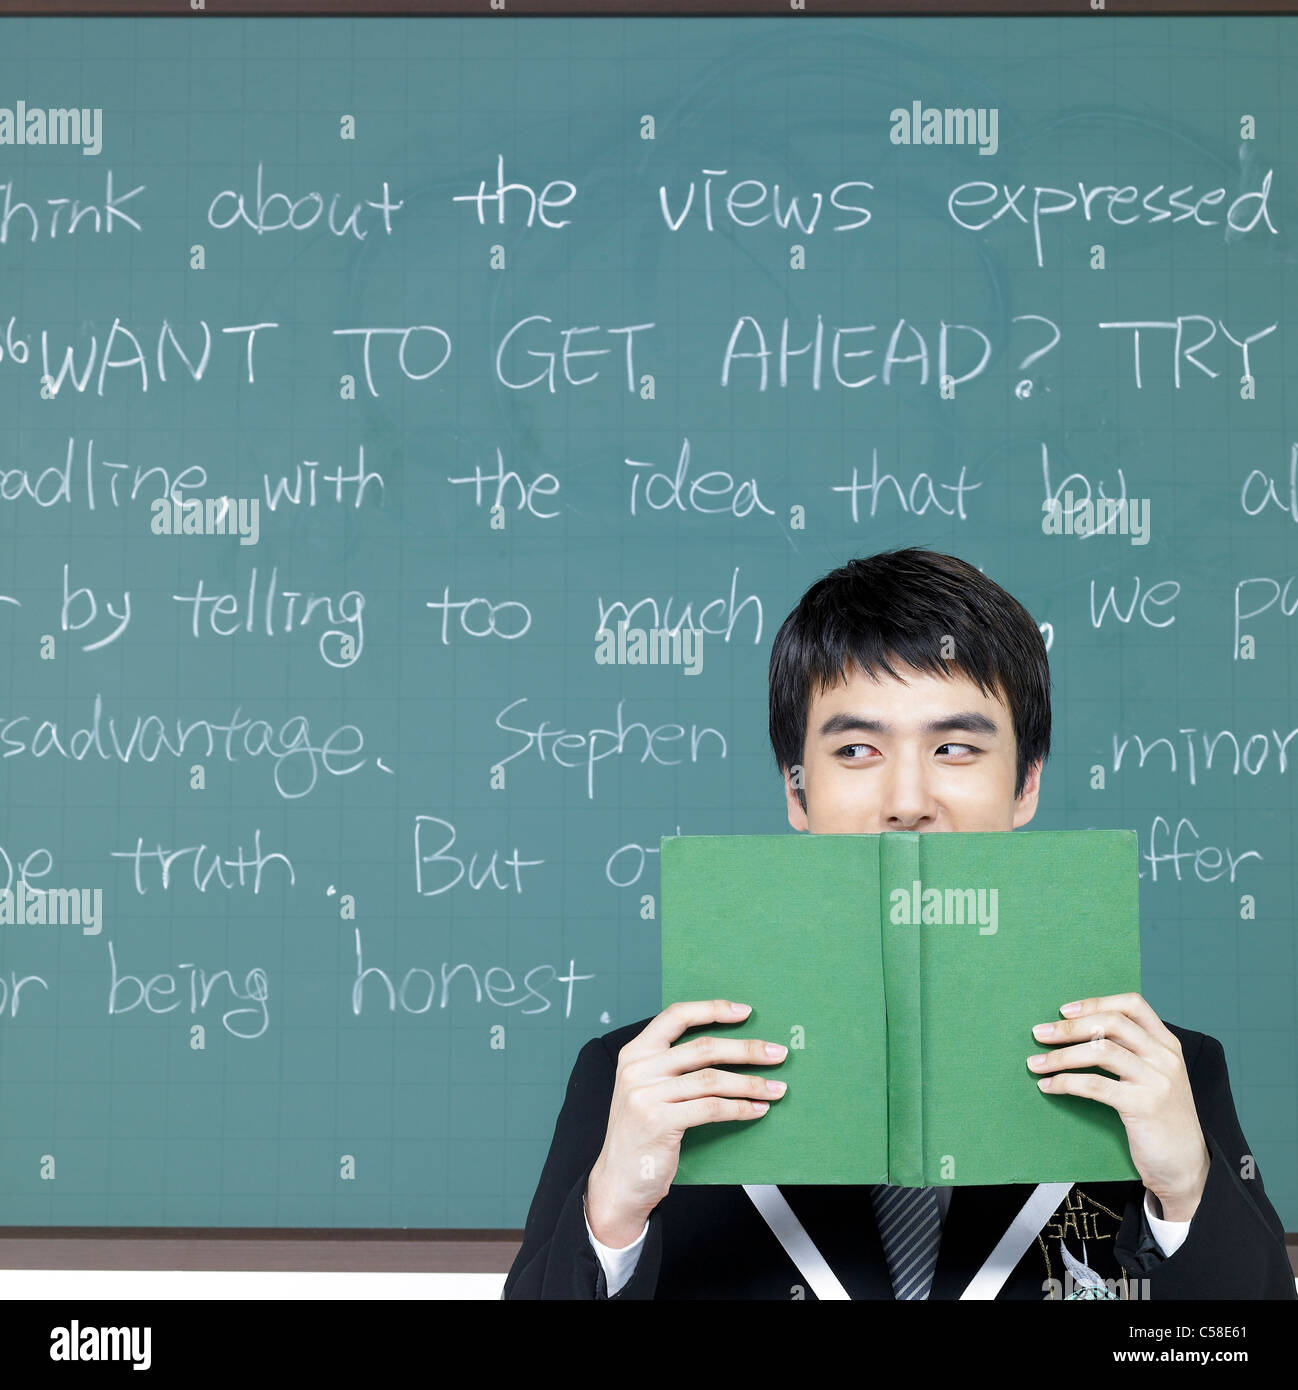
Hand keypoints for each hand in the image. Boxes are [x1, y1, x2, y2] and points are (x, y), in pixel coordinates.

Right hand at [585, 999, 787, 1246]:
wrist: (618, 1181)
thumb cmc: (641, 1134)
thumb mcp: (646, 1089)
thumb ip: (672, 1066)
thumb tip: (729, 1050)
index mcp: (635, 1052)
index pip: (677, 1016)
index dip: (712, 1010)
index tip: (745, 1012)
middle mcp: (638, 1068)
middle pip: (703, 1047)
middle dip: (747, 1049)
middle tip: (777, 1053)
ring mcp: (646, 1094)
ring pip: (712, 1079)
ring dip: (750, 1083)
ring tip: (776, 1088)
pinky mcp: (659, 1121)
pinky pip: (711, 1108)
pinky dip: (740, 1108)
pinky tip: (757, 1109)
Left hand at [1026, 992, 1210, 1220]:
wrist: (1186, 1166)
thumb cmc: (1160, 1118)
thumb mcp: (1154, 1076)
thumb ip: (1130, 1052)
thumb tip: (1077, 1032)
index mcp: (1167, 1044)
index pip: (1133, 1005)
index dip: (1096, 1002)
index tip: (1064, 1010)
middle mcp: (1165, 1057)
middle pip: (1111, 1023)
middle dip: (1069, 1027)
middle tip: (1039, 1033)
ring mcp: (1157, 1081)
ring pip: (1100, 1051)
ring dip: (1060, 1056)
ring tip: (1034, 1063)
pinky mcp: (1144, 1106)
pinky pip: (1095, 1085)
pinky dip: (1065, 1082)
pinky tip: (1049, 1086)